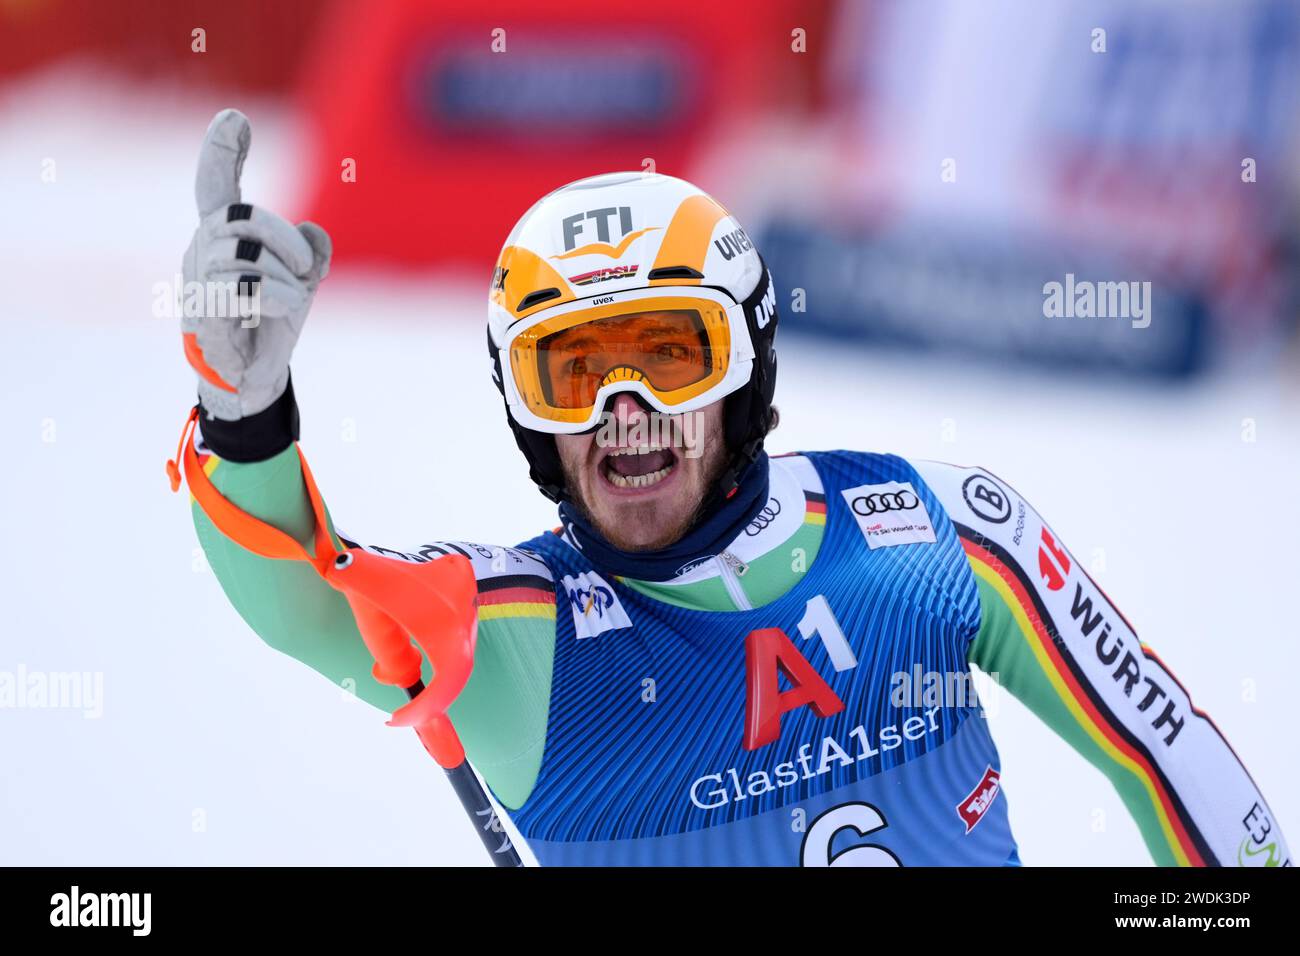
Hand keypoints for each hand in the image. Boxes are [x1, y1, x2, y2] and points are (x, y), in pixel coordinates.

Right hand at [181, 109, 330, 420]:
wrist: (250, 376)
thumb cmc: (269, 323)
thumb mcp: (300, 281)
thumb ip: (310, 253)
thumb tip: (317, 232)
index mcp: (222, 236)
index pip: (215, 186)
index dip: (223, 151)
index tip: (235, 118)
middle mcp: (203, 251)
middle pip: (243, 218)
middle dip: (285, 239)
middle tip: (307, 269)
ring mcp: (200, 282)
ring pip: (249, 256)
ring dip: (288, 278)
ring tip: (296, 299)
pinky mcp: (207, 315)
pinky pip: (249, 290)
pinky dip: (281, 298)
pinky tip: (286, 311)